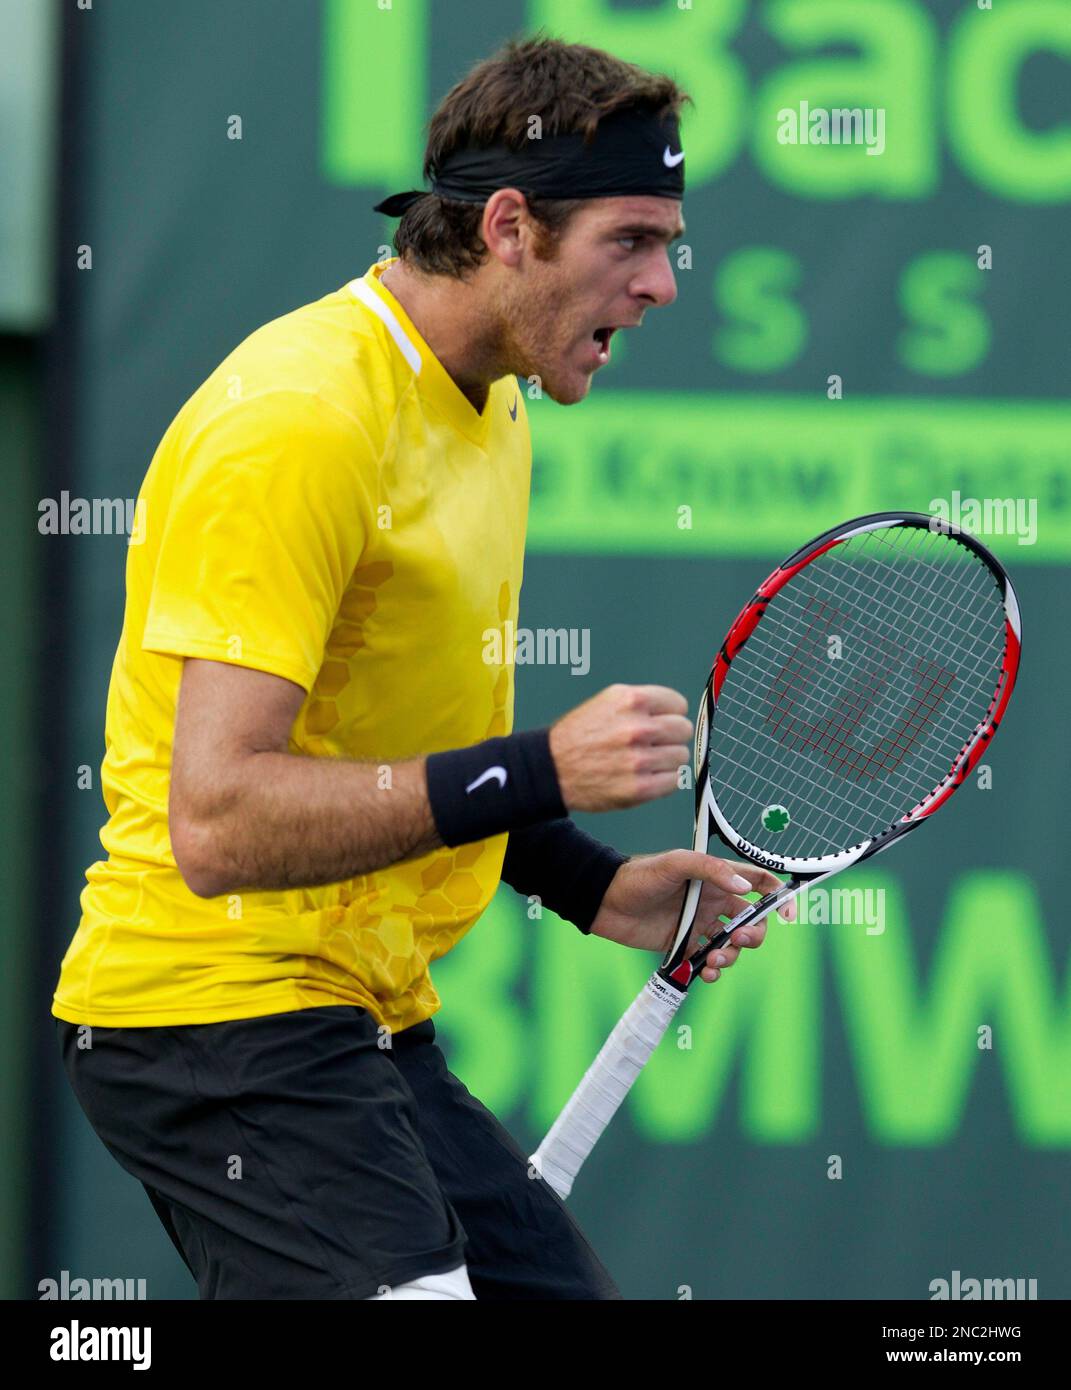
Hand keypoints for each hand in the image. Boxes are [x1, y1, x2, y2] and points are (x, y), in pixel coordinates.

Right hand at [549, 684, 691, 812]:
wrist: (552, 768)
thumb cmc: (580, 735)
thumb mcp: (608, 702)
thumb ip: (643, 704)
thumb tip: (677, 713)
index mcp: (631, 701)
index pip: (678, 705)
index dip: (670, 714)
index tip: (662, 722)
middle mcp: (637, 728)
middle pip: (683, 730)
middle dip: (671, 736)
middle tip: (654, 743)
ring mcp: (639, 760)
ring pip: (680, 756)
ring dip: (667, 759)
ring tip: (646, 761)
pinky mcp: (639, 788)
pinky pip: (673, 781)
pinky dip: (663, 780)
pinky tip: (645, 776)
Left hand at [589, 849, 794, 982]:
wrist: (605, 901)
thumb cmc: (639, 875)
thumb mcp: (675, 864)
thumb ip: (709, 870)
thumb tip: (744, 887)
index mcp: (715, 878)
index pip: (757, 882)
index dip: (778, 895)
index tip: (788, 914)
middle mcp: (712, 901)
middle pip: (751, 921)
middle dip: (754, 935)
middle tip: (740, 941)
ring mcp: (699, 924)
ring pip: (732, 946)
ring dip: (732, 957)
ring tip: (714, 961)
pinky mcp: (683, 945)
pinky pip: (708, 962)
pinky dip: (712, 972)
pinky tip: (704, 973)